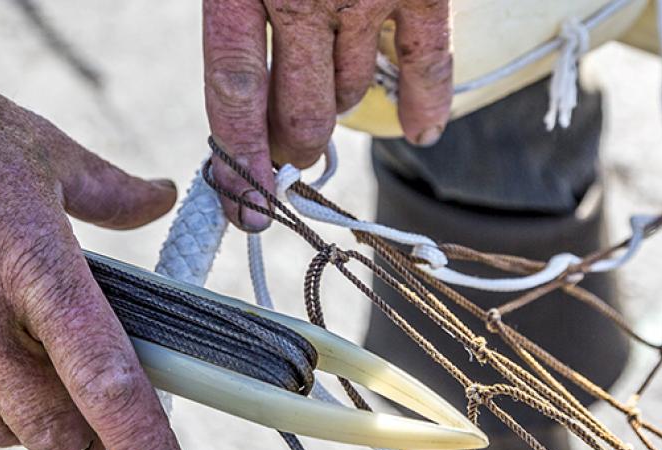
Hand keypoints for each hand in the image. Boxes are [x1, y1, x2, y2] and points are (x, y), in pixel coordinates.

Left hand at [203, 0, 452, 230]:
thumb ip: (241, 26)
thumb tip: (250, 123)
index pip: (235, 94)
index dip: (240, 160)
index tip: (244, 210)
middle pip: (301, 115)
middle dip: (294, 150)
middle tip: (290, 151)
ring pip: (353, 92)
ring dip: (340, 103)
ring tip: (330, 76)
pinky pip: (426, 63)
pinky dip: (426, 102)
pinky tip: (421, 130)